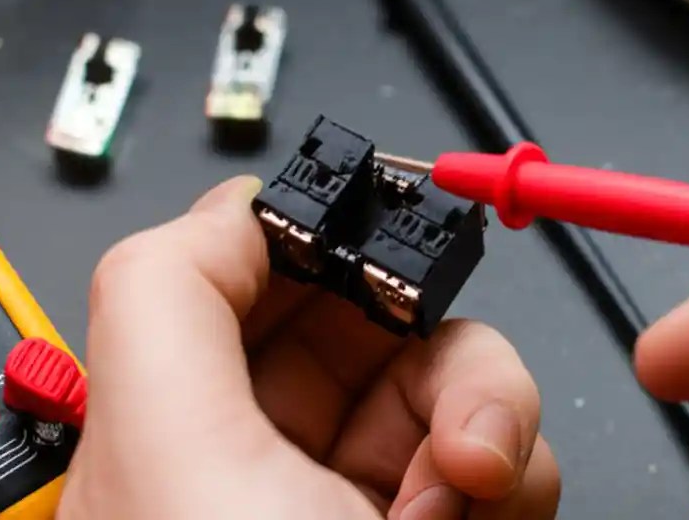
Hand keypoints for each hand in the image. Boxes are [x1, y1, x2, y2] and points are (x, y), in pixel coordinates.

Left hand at [56, 177, 559, 519]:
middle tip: (444, 403)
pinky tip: (483, 512)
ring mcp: (363, 501)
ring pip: (463, 382)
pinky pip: (514, 451)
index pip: (251, 287)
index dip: (322, 254)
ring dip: (490, 413)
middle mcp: (271, 466)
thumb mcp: (169, 458)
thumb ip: (166, 293)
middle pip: (376, 323)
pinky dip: (522, 469)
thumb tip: (232, 199)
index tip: (383, 247)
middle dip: (435, 342)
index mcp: (178, 432)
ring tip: (462, 486)